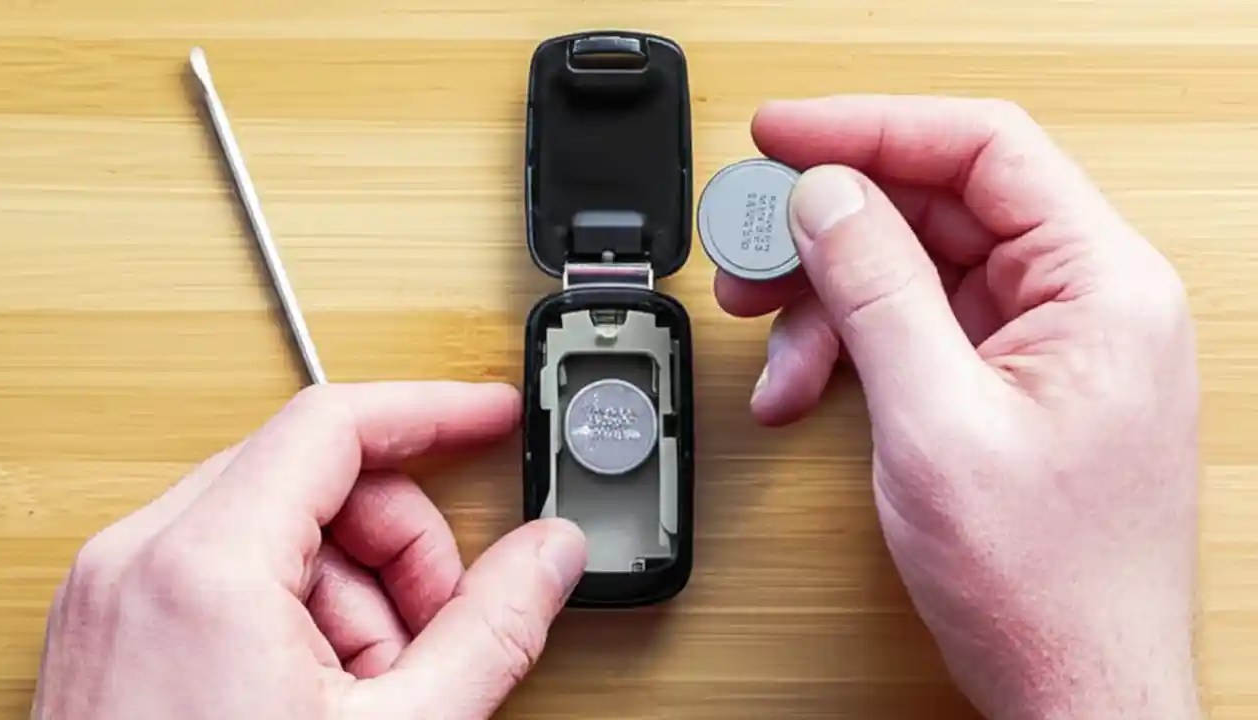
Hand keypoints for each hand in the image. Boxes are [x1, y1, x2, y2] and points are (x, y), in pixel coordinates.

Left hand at [32, 382, 585, 719]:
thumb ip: (491, 629)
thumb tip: (549, 556)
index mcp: (203, 568)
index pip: (336, 426)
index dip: (433, 414)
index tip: (490, 420)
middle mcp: (140, 563)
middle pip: (312, 480)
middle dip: (398, 545)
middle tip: (437, 622)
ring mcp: (117, 597)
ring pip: (275, 530)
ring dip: (352, 595)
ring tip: (375, 689)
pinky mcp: (114, 632)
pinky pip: (230, 577)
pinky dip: (297, 619)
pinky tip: (323, 697)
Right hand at [718, 96, 1199, 718]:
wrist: (1077, 695)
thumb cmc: (1047, 588)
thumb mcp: (936, 424)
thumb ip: (877, 292)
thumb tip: (827, 199)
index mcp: (1100, 287)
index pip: (981, 151)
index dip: (871, 129)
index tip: (783, 137)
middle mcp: (1083, 303)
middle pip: (939, 209)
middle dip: (831, 229)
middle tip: (750, 249)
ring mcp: (1047, 346)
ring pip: (917, 271)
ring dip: (830, 300)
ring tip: (769, 339)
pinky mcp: (1011, 386)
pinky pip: (919, 331)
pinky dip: (853, 350)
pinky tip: (805, 387)